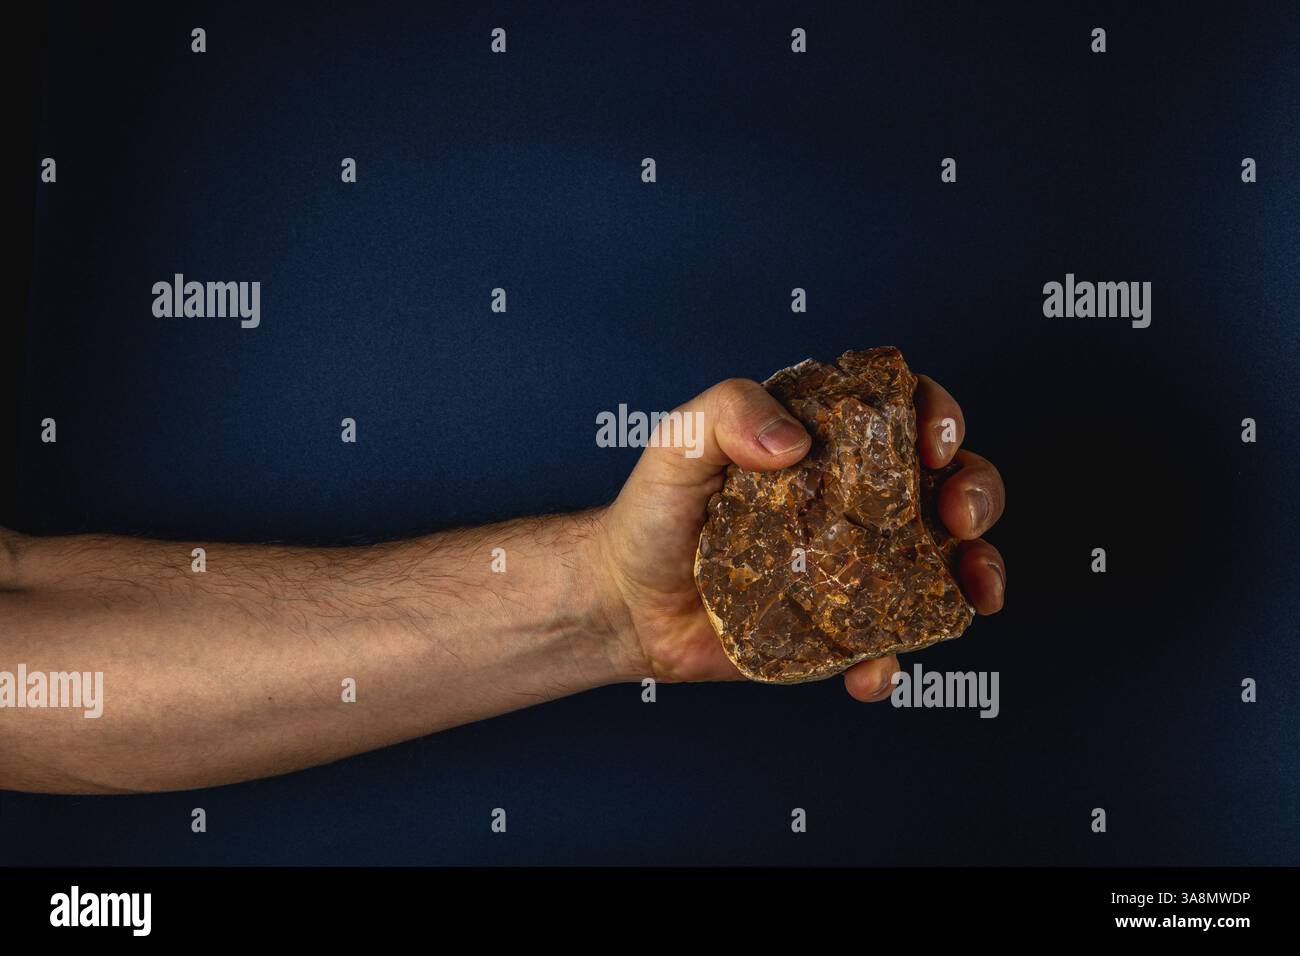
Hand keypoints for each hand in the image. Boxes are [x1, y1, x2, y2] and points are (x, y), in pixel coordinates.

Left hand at [595, 374, 1005, 699]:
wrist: (627, 603)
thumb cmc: (653, 511)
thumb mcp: (678, 443)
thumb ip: (726, 412)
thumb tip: (794, 440)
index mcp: (825, 444)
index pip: (901, 412)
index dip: (938, 416)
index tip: (932, 442)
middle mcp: (854, 501)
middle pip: (948, 483)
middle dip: (978, 492)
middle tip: (958, 515)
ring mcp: (856, 566)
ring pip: (947, 562)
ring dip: (979, 572)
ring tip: (975, 592)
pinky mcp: (841, 627)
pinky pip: (889, 644)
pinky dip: (893, 662)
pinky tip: (869, 671)